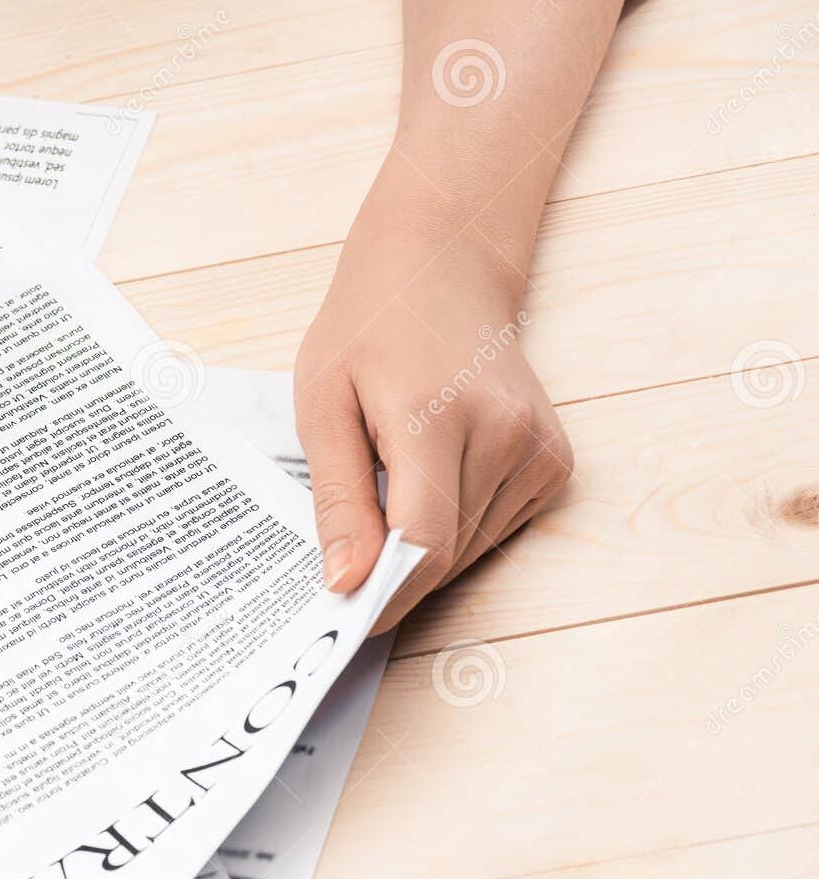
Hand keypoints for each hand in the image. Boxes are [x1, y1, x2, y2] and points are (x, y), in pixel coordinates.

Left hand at [293, 185, 573, 634]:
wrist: (441, 267)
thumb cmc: (370, 328)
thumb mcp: (323, 405)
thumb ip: (338, 498)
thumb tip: (346, 580)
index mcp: (437, 416)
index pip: (422, 541)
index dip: (383, 591)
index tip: (345, 612)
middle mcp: (504, 434)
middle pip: (445, 555)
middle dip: (394, 572)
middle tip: (347, 557)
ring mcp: (539, 448)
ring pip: (471, 549)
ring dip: (425, 546)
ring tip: (391, 483)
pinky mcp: (555, 461)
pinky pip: (496, 528)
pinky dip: (456, 525)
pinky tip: (432, 476)